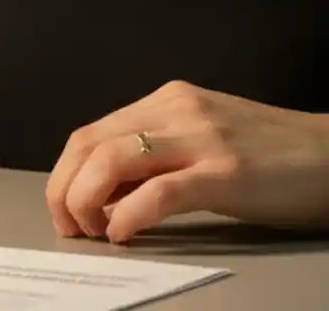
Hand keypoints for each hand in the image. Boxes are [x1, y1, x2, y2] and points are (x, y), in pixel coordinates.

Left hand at [46, 81, 328, 243]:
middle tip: (69, 226)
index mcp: (166, 101)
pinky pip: (157, 192)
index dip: (64, 175)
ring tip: (92, 230)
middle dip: (64, 190)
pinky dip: (127, 214)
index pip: (90, 134)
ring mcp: (201, 138)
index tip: (64, 208)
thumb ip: (154, 159)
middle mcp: (176, 110)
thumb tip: (102, 193)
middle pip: (88, 145)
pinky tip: (122, 232)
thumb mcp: (200, 143)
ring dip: (85, 201)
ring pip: (110, 161)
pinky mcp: (226, 172)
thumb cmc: (269, 157)